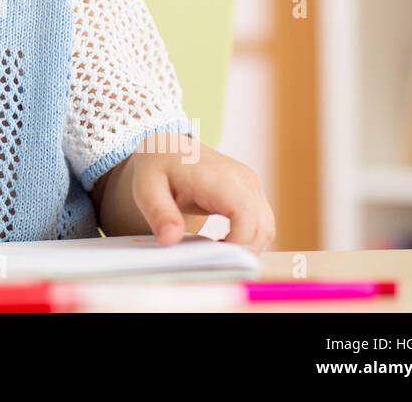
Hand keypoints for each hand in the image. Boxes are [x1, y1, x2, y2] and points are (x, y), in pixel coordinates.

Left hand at [102, 133, 275, 253]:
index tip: (212, 259)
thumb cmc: (157, 165)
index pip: (245, 215)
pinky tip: (221, 244)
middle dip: (241, 252)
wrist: (168, 147)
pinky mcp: (252, 193)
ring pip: (265, 229)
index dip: (237, 243)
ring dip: (246, 247)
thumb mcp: (146, 187)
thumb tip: (169, 239)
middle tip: (210, 264)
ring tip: (214, 255)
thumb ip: (158, 212)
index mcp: (220, 177)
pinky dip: (247, 239)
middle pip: (261, 228)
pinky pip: (260, 224)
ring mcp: (252, 186)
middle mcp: (244, 180)